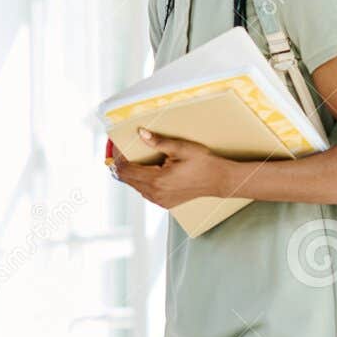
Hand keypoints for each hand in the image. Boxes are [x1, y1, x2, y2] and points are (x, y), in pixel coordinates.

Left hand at [111, 129, 229, 209]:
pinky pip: (145, 191)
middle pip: (127, 179)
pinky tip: (147, 169)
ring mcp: (160, 200)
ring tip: (134, 158)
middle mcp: (155, 194)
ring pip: (135, 186)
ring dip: (132, 173)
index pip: (125, 170)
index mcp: (157, 180)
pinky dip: (141, 180)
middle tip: (122, 149)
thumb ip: (158, 141)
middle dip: (122, 164)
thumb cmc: (203, 163)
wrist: (219, 181)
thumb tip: (140, 133)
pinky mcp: (164, 203)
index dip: (118, 157)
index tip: (116, 145)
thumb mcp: (181, 148)